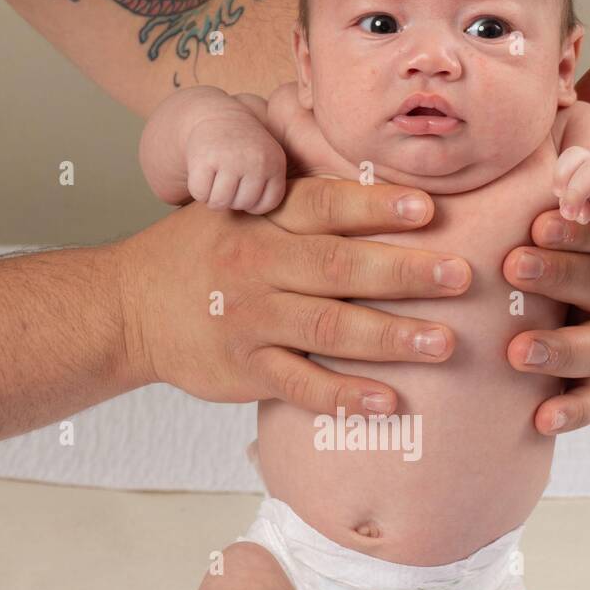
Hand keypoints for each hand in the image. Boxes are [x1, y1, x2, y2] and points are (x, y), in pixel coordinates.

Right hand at [118, 179, 470, 415]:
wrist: (126, 308)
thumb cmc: (200, 254)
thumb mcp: (236, 208)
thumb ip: (299, 201)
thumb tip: (385, 187)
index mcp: (261, 219)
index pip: (325, 206)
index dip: (377, 206)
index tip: (428, 210)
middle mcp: (257, 265)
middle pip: (339, 268)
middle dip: (406, 273)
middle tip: (463, 276)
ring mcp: (251, 321)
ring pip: (329, 329)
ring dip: (391, 338)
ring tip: (444, 344)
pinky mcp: (244, 370)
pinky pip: (301, 385)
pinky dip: (345, 396)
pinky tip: (390, 402)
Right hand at [185, 111, 287, 214]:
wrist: (215, 115)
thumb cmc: (243, 148)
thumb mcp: (266, 160)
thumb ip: (269, 188)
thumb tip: (260, 226)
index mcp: (274, 163)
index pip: (266, 204)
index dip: (252, 202)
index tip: (245, 187)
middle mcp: (255, 160)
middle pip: (242, 204)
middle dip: (232, 199)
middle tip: (227, 180)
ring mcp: (230, 159)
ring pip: (220, 203)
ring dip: (213, 198)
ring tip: (215, 180)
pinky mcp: (204, 159)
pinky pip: (200, 194)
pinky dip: (198, 190)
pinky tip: (203, 173)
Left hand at [504, 46, 589, 434]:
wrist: (489, 296)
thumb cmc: (518, 216)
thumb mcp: (545, 160)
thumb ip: (586, 110)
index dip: (583, 223)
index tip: (542, 212)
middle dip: (569, 275)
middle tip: (516, 264)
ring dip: (564, 349)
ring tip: (517, 351)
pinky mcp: (579, 385)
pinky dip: (571, 411)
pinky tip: (537, 418)